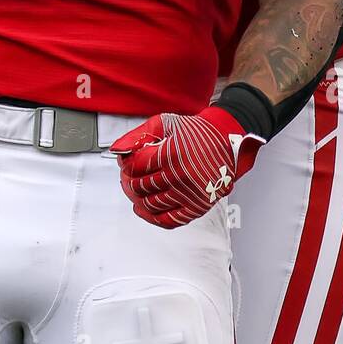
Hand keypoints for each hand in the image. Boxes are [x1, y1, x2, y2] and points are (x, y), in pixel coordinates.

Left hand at [111, 106, 260, 229]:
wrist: (226, 139)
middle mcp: (181, 176)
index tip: (127, 163)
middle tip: (129, 176)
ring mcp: (190, 194)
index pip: (135, 167)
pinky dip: (152, 217)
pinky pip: (169, 220)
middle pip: (140, 187)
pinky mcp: (198, 207)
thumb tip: (116, 150)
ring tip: (137, 190)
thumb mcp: (164, 123)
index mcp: (172, 154)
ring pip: (151, 204)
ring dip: (138, 198)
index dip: (126, 165)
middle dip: (130, 181)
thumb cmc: (195, 131)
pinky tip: (144, 209)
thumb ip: (136, 136)